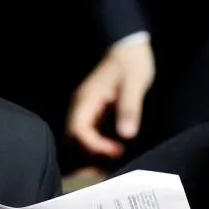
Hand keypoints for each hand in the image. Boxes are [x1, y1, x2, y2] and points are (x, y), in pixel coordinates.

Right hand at [67, 38, 155, 158]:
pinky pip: (87, 131)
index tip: (116, 150)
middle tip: (113, 160)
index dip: (94, 145)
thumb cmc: (131, 63)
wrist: (128, 47)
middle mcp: (80, 105)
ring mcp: (85, 107)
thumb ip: (130, 108)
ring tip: (113, 157)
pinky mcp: (92, 110)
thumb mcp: (135, 84)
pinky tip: (112, 148)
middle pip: (73, 137)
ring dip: (92, 150)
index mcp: (87, 99)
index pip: (78, 130)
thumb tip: (126, 135)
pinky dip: (96, 143)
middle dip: (90, 153)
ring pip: (78, 136)